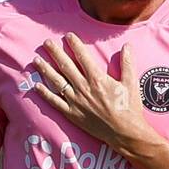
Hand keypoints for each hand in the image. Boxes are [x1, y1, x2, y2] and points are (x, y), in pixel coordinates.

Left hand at [32, 35, 149, 147]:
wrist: (124, 133)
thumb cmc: (129, 108)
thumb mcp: (131, 83)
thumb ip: (127, 63)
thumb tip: (127, 46)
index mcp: (97, 79)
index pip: (82, 57)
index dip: (74, 44)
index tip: (67, 36)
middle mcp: (83, 88)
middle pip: (65, 66)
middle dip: (55, 53)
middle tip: (46, 43)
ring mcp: (76, 101)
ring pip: (57, 82)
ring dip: (45, 70)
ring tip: (36, 60)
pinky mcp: (73, 114)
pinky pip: (55, 102)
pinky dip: (45, 94)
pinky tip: (36, 86)